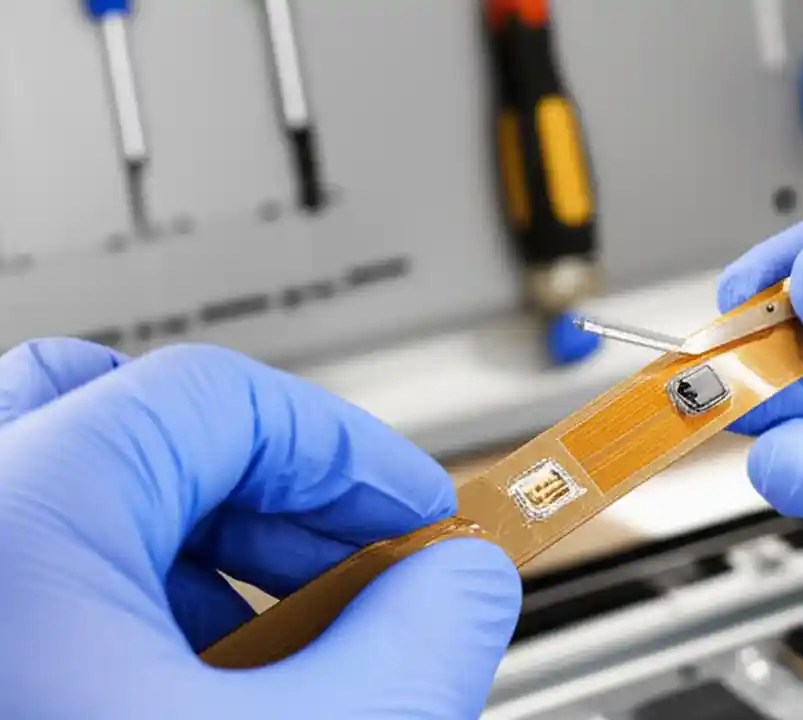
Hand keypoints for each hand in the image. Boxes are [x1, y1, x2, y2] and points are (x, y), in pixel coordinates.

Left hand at [0, 340, 520, 718]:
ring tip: (292, 639)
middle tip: (361, 563)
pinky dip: (147, 606)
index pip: (215, 396)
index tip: (421, 511)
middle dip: (277, 494)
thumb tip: (468, 584)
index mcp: (17, 524)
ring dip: (215, 552)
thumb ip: (422, 643)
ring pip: (88, 503)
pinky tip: (207, 685)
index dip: (349, 449)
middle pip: (133, 426)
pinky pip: (49, 576)